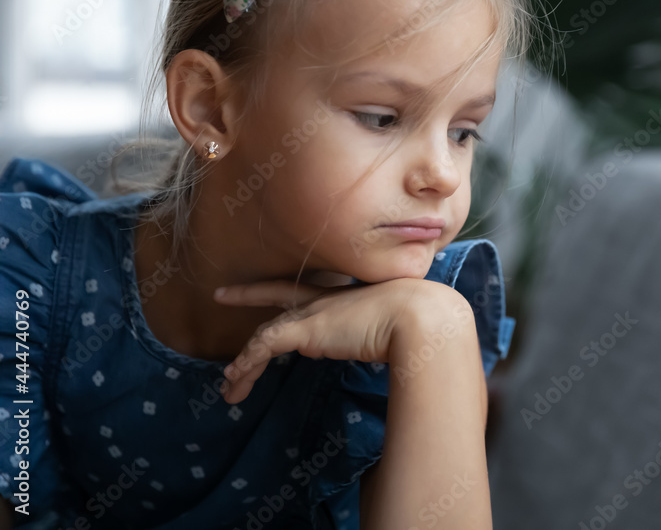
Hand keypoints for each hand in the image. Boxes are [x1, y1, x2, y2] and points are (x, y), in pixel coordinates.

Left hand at [213, 276, 466, 403]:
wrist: (420, 316)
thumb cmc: (421, 322)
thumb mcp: (398, 327)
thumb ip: (385, 334)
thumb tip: (388, 352)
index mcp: (348, 297)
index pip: (313, 289)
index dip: (294, 289)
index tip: (275, 288)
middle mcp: (327, 300)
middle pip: (279, 294)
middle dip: (250, 296)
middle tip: (224, 295)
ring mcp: (314, 313)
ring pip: (266, 334)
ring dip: (245, 363)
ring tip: (229, 387)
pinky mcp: (305, 330)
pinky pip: (263, 348)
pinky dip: (247, 365)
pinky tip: (236, 381)